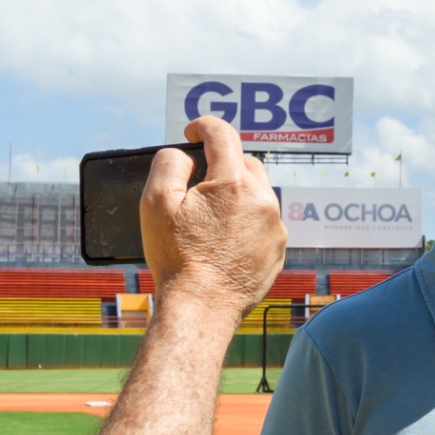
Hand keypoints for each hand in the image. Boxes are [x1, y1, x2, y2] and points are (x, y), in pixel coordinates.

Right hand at [142, 114, 287, 311]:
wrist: (201, 308)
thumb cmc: (176, 257)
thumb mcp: (157, 202)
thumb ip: (170, 163)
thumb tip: (185, 153)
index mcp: (234, 182)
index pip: (223, 134)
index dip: (203, 126)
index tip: (192, 132)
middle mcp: (263, 200)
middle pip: (245, 162)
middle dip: (223, 161)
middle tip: (199, 175)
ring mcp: (275, 227)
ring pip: (258, 193)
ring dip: (237, 192)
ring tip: (212, 209)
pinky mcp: (277, 250)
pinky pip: (264, 222)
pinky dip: (247, 220)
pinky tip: (225, 236)